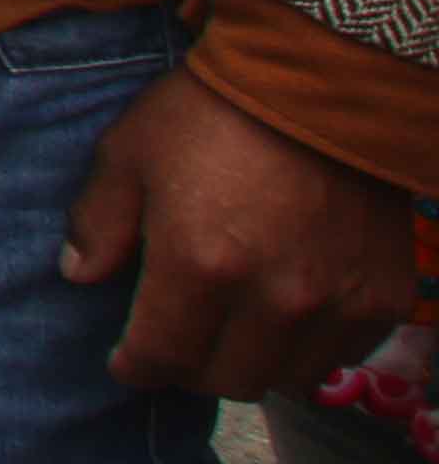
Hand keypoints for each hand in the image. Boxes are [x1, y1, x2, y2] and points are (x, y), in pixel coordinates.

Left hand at [63, 70, 419, 396]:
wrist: (324, 83)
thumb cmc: (212, 112)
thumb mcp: (130, 151)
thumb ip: (100, 220)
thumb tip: (78, 274)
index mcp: (201, 264)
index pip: (162, 356)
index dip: (136, 366)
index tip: (127, 361)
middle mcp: (273, 298)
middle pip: (224, 380)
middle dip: (190, 367)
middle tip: (179, 343)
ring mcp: (335, 302)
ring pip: (284, 378)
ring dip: (251, 364)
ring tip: (231, 333)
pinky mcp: (384, 298)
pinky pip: (340, 357)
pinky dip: (309, 349)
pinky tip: (287, 318)